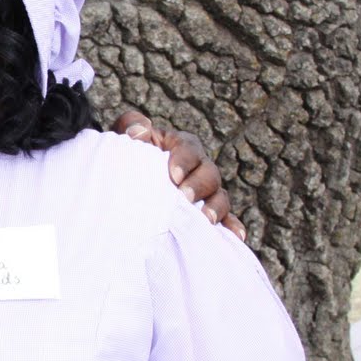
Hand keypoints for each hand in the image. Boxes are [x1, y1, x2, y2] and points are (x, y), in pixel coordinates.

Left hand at [112, 111, 244, 239]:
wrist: (126, 178)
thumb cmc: (129, 154)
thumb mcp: (124, 134)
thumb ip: (130, 124)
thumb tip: (139, 132)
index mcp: (181, 146)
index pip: (189, 148)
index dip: (184, 160)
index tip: (173, 175)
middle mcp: (199, 168)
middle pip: (209, 173)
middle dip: (198, 186)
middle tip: (184, 197)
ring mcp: (206, 192)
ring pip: (220, 197)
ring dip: (216, 208)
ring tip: (206, 219)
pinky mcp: (206, 212)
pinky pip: (226, 219)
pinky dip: (232, 226)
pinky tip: (235, 237)